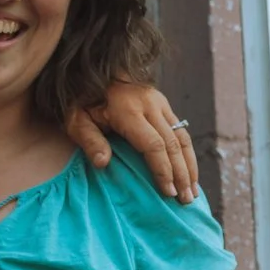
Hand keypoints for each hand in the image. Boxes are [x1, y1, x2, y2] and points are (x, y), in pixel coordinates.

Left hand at [68, 78, 200, 200]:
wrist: (94, 69)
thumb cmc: (81, 99)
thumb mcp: (76, 119)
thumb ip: (89, 140)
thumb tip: (102, 164)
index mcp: (129, 110)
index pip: (154, 145)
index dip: (163, 170)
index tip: (168, 193)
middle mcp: (150, 104)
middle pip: (173, 144)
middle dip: (181, 174)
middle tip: (186, 200)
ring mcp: (159, 102)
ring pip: (183, 137)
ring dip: (190, 166)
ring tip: (193, 191)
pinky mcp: (163, 103)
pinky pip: (181, 130)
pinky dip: (187, 153)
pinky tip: (189, 172)